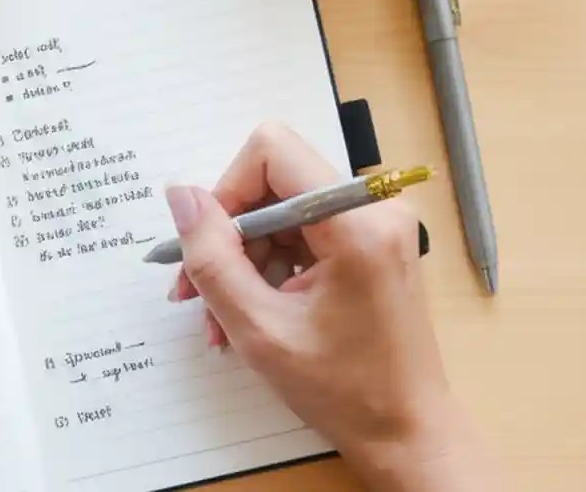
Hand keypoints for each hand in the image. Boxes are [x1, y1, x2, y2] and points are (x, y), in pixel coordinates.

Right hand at [166, 123, 496, 491]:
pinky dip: (267, 268)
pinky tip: (249, 313)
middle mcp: (375, 209)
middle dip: (227, 235)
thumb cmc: (343, 392)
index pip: (273, 151)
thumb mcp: (259, 328)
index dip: (226, 190)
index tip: (205, 244)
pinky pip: (301, 234)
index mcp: (358, 223)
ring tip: (218, 318)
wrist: (406, 433)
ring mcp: (376, 225)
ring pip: (281, 212)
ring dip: (242, 260)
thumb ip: (212, 257)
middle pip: (273, 183)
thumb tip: (179, 196)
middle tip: (194, 290)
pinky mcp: (370, 244)